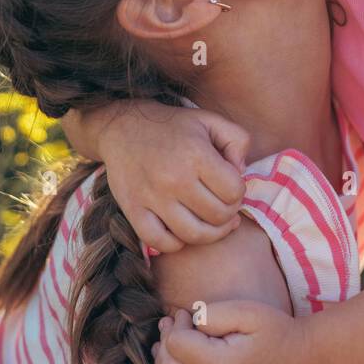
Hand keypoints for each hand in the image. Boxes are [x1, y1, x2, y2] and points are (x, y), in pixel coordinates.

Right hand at [97, 101, 249, 253]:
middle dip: (229, 213)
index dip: (239, 192)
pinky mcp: (133, 211)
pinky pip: (160, 243)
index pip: (234, 192)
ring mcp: (152, 198)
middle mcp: (174, 179)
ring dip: (210, 233)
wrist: (122, 127)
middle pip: (218, 216)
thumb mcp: (211, 120)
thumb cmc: (173, 126)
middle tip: (223, 204)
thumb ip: (238, 141)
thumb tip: (241, 172)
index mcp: (196, 155)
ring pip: (194, 235)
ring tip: (211, 221)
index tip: (231, 185)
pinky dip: (176, 243)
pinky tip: (183, 229)